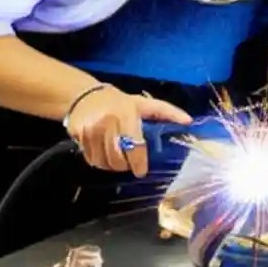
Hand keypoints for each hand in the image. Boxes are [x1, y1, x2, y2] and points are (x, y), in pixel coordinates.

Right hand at [65, 85, 191, 176]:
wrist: (84, 95)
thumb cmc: (119, 102)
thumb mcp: (144, 104)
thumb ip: (167, 112)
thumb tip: (189, 121)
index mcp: (127, 115)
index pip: (135, 147)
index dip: (139, 164)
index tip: (141, 171)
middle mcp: (108, 123)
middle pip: (118, 159)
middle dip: (125, 165)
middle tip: (128, 162)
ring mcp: (91, 130)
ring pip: (103, 162)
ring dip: (111, 165)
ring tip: (116, 157)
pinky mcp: (78, 135)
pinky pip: (91, 159)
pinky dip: (98, 160)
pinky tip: (102, 151)